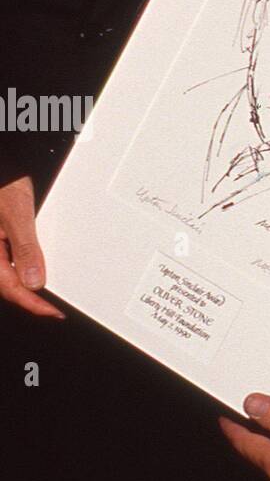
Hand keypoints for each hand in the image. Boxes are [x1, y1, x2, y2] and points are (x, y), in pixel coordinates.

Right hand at [0, 176, 64, 317]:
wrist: (4, 169)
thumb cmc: (4, 184)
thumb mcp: (16, 215)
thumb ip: (25, 247)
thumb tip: (34, 281)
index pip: (10, 286)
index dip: (33, 303)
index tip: (53, 311)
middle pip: (8, 283)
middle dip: (30, 299)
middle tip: (53, 309)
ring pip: (8, 273)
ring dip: (27, 285)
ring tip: (46, 295)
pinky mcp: (0, 239)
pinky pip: (10, 259)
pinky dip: (24, 267)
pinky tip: (36, 269)